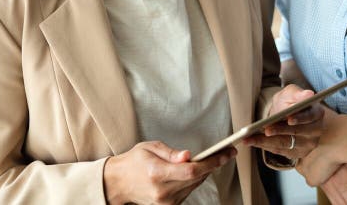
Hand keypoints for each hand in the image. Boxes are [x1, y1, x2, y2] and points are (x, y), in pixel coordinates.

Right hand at [103, 140, 235, 204]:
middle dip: (213, 165)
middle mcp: (162, 191)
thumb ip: (171, 152)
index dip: (212, 162)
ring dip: (205, 172)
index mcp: (157, 174)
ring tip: (211, 159)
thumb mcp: (150, 147)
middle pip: (197, 178)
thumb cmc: (135, 161)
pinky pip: (189, 191)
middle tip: (225, 153)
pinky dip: (194, 180)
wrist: (120, 182)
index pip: (191, 170)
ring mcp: (166, 202)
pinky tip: (194, 171)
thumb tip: (188, 155)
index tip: (226, 154)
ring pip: (195, 185)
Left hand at [244, 84, 322, 159]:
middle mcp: (316, 131)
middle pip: (297, 132)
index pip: (310, 116)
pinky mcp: (298, 153)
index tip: (288, 119)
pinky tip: (253, 142)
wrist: (286, 115)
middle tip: (266, 130)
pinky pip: (280, 151)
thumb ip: (296, 93)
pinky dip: (265, 146)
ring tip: (251, 139)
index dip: (299, 118)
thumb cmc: (289, 102)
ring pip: (286, 144)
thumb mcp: (290, 94)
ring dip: (267, 141)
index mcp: (317, 113)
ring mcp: (308, 144)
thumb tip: (308, 94)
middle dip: (280, 131)